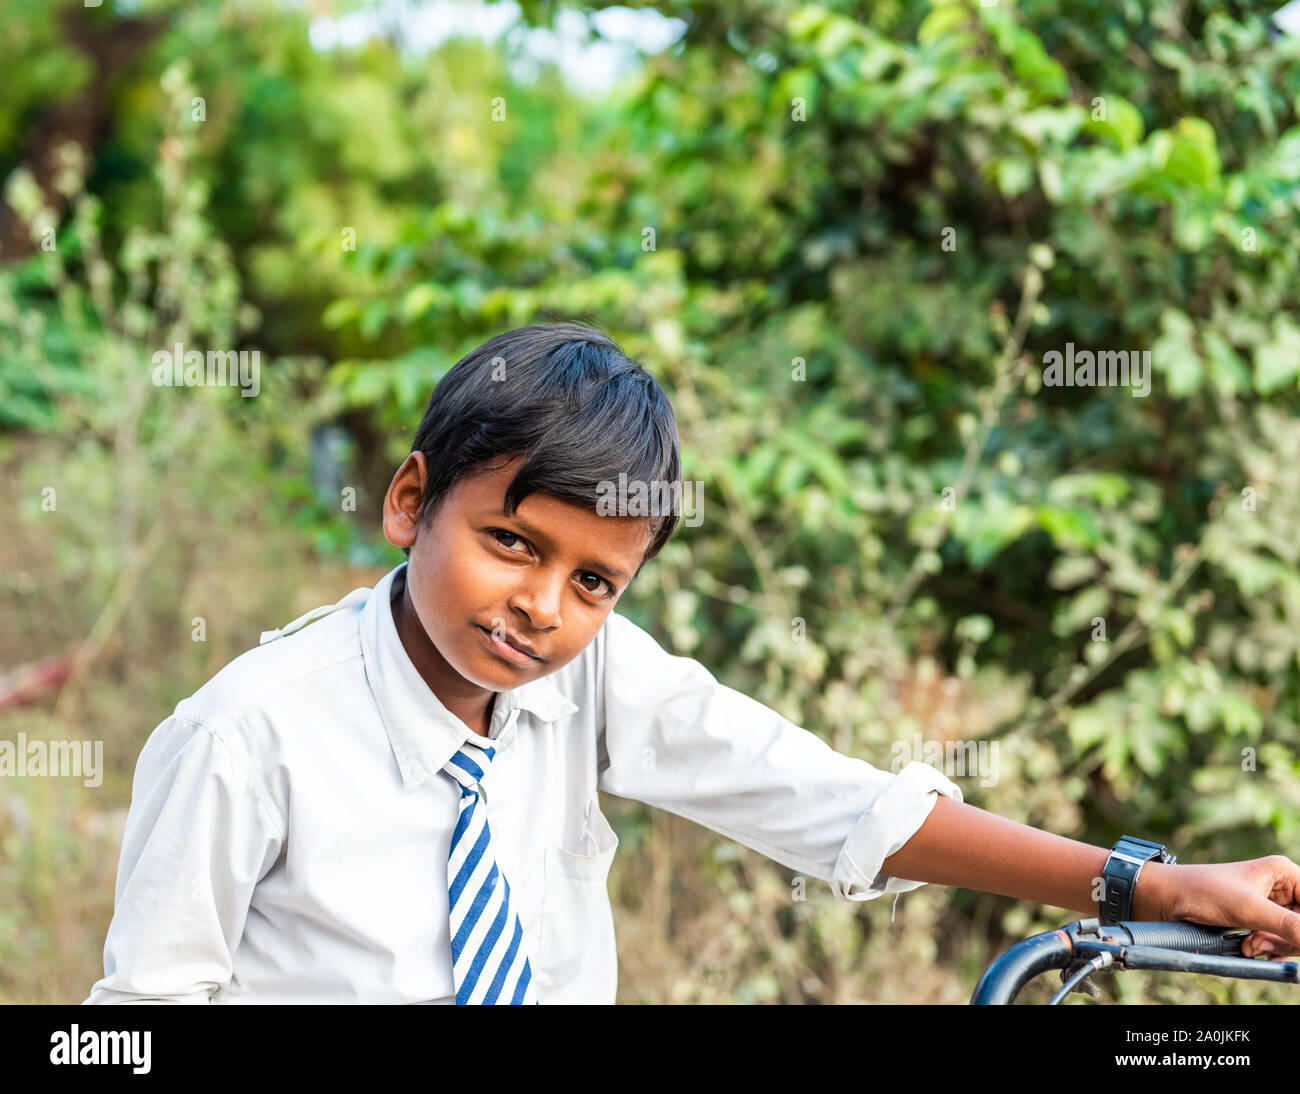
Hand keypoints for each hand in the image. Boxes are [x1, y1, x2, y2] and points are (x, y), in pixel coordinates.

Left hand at [1135, 856, 1299, 958]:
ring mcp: (1269, 903)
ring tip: (1250, 943)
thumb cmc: (1202, 891)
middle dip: (1288, 938)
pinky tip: (1247, 946)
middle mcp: (1280, 886)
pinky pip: (1276, 940)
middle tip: (1262, 943)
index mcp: (1284, 872)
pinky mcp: (1257, 918)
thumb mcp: (1248, 909)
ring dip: (1274, 945)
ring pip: (1292, 934)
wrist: (1166, 898)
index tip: (1294, 937)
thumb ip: (1288, 926)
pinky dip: (1265, 947)